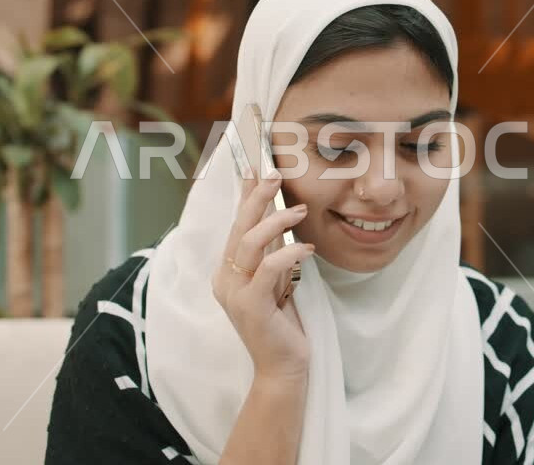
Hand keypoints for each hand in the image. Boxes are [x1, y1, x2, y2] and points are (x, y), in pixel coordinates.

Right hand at [212, 169, 315, 379]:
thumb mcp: (277, 279)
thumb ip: (273, 250)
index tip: (254, 166)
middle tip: (276, 175)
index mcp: (229, 270)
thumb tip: (278, 215)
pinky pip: (268, 269)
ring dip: (276, 221)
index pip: (237, 224)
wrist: (283, 366)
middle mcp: (225, 278)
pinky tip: (307, 248)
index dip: (244, 195)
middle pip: (239, 226)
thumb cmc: (283, 322)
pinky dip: (288, 253)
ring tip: (301, 211)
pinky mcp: (251, 306)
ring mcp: (235, 293)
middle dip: (257, 196)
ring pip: (249, 242)